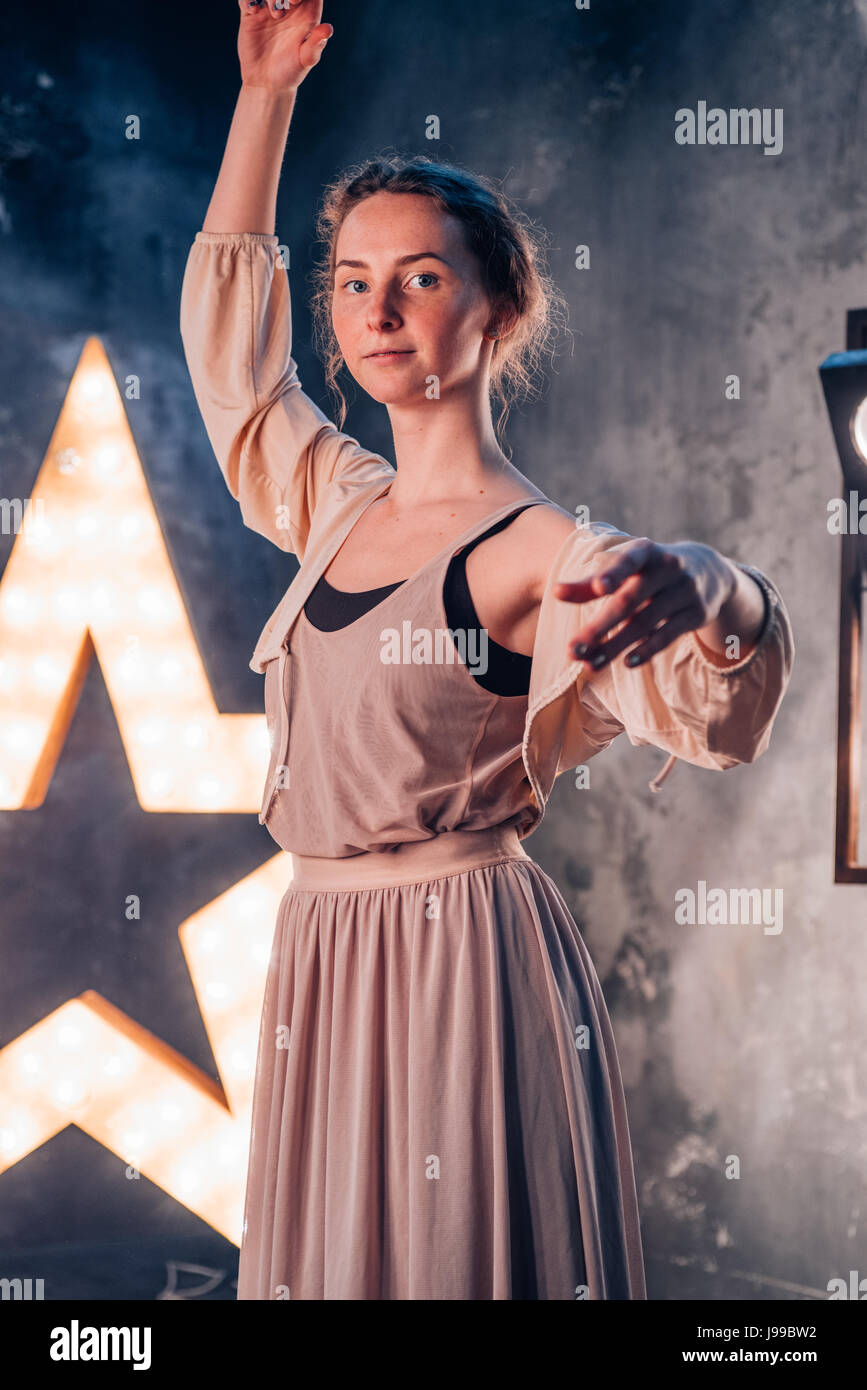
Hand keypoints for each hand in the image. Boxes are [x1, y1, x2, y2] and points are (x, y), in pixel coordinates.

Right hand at [238, 0, 332, 92]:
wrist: (266, 83)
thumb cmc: (290, 73)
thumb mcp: (305, 60)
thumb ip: (315, 44)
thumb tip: (328, 29)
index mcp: (306, 15)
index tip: (295, 1)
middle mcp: (288, 9)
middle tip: (284, 7)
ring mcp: (269, 10)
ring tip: (274, 16)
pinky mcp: (251, 14)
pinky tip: (252, 12)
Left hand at [554, 538, 735, 669]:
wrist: (709, 572)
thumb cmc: (652, 570)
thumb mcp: (628, 569)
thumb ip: (591, 583)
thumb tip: (556, 592)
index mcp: (646, 552)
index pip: (628, 562)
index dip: (614, 574)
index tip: (598, 588)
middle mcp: (668, 568)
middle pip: (630, 600)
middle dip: (600, 627)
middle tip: (572, 649)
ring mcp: (685, 591)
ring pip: (645, 623)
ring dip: (615, 646)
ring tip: (589, 664)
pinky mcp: (696, 614)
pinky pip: (668, 635)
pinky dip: (647, 650)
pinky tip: (627, 662)